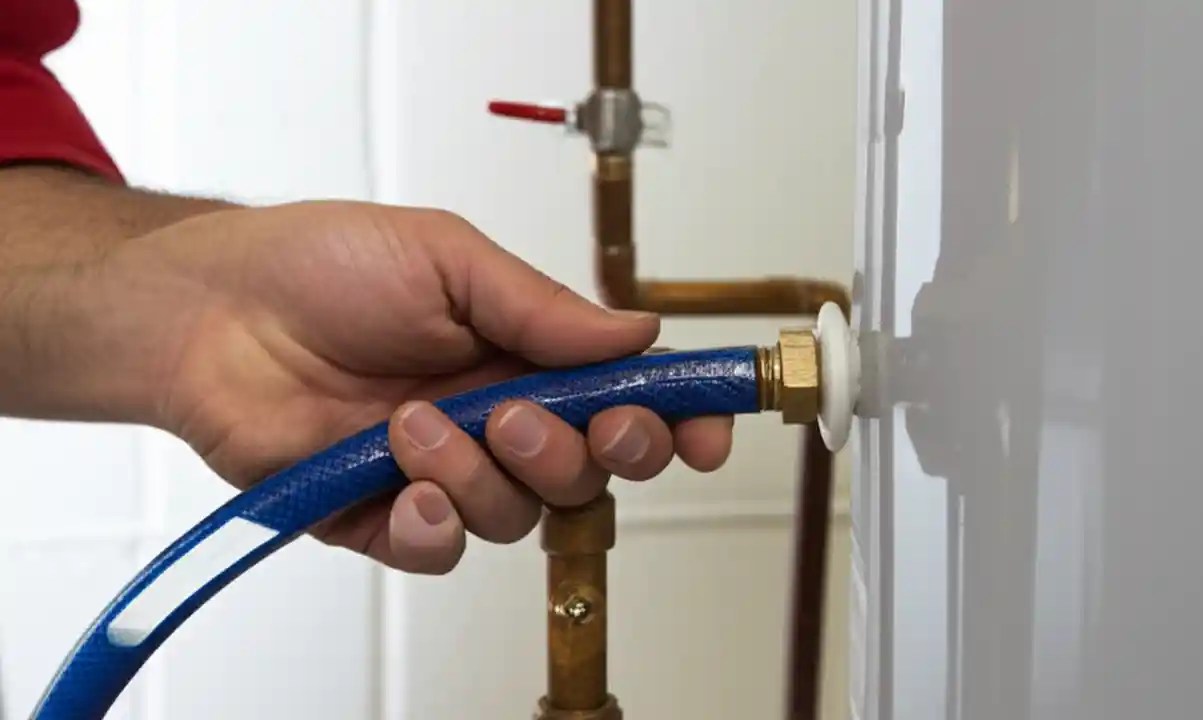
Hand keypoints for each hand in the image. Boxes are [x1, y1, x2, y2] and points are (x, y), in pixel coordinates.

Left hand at [111, 201, 733, 572]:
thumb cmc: (322, 267)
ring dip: (483, 471)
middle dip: (585, 450)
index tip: (704, 429)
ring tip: (414, 419)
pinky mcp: (387, 515)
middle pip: (593, 469)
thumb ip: (544, 307)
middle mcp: (499, 416)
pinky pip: (445, 548)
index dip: (677, 419)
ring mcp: (447, 470)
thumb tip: (636, 333)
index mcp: (527, 353)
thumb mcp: (447, 259)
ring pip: (522, 514)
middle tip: (531, 411)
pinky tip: (404, 483)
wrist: (211, 312)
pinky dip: (436, 523)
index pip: (626, 397)